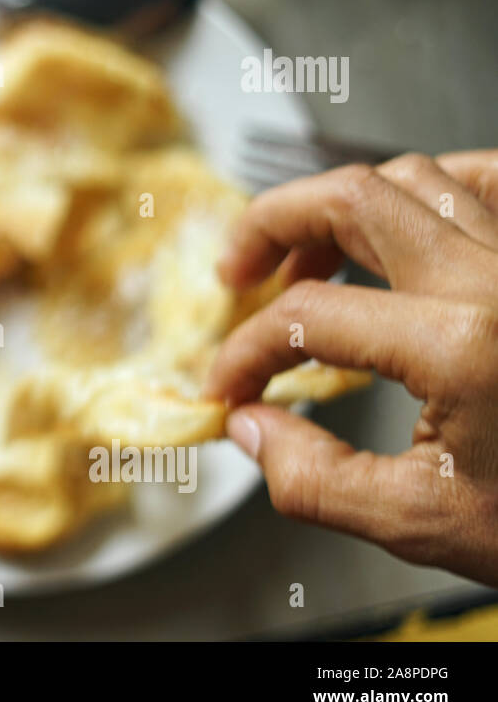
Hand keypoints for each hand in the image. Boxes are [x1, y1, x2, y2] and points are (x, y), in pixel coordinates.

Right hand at [205, 151, 497, 585]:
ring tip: (308, 256)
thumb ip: (316, 479)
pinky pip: (482, 178)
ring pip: (412, 178)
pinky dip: (423, 190)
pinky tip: (396, 228)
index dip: (247, 351)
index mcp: (460, 345)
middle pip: (351, 199)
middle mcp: (494, 279)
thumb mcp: (425, 522)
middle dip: (271, 226)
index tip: (229, 386)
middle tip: (236, 271)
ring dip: (340, 208)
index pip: (307, 319)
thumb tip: (248, 427)